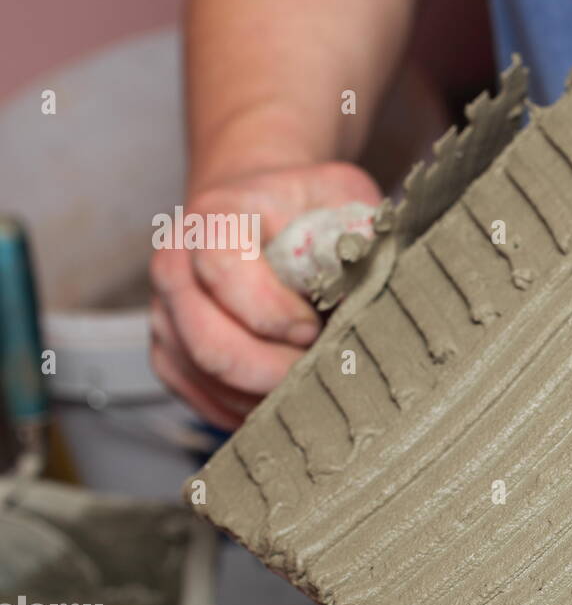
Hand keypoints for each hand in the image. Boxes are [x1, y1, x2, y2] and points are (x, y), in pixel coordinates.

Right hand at [149, 161, 380, 429]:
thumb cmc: (306, 209)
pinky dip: (255, 406)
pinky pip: (207, 402)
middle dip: (279, 371)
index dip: (276, 313)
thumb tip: (373, 290)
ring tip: (314, 374)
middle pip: (213, 346)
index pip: (224, 271)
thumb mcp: (340, 198)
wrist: (256, 210)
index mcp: (215, 219)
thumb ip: (359, 234)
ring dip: (271, 393)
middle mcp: (175, 266)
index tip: (316, 325)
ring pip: (212, 382)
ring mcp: (165, 315)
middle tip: (323, 366)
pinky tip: (289, 388)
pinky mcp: (170, 356)